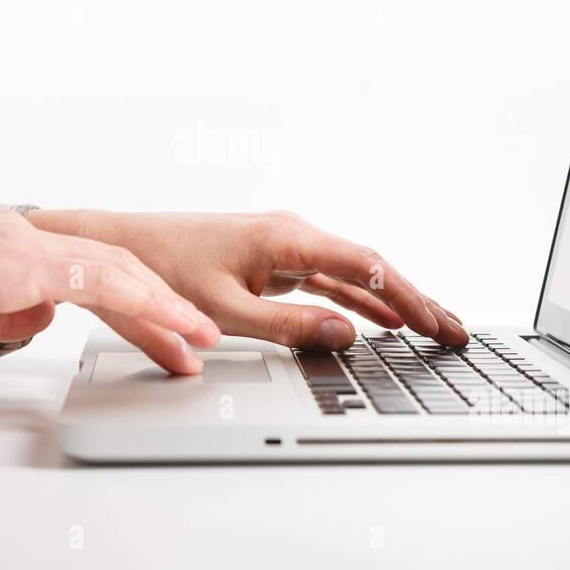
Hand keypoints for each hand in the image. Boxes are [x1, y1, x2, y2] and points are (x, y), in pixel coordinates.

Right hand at [0, 211, 218, 371]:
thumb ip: (8, 316)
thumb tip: (44, 319)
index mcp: (11, 247)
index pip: (91, 272)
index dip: (135, 305)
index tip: (167, 337)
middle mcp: (23, 236)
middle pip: (113, 268)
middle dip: (162, 308)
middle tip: (198, 343)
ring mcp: (19, 244)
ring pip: (113, 268)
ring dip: (163, 305)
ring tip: (200, 338)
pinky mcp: (11, 261)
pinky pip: (90, 278)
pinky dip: (135, 299)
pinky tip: (165, 320)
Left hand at [26, 210, 467, 361]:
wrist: (117, 246)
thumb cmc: (160, 271)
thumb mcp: (225, 311)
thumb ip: (289, 327)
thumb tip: (349, 335)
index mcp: (285, 237)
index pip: (365, 265)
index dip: (407, 296)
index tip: (437, 323)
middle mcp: (290, 233)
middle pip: (368, 266)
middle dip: (413, 298)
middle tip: (452, 331)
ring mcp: (282, 244)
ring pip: (350, 272)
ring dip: (389, 300)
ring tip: (429, 328)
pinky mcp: (269, 257)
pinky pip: (325, 279)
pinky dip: (355, 299)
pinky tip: (376, 319)